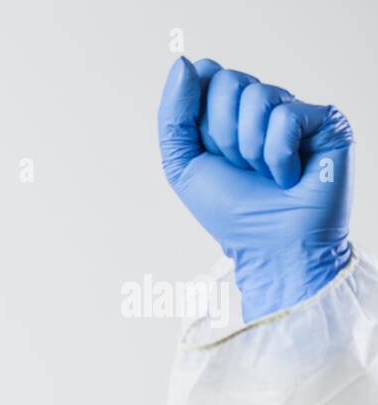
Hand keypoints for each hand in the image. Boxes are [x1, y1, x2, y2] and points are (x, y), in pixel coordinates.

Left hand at [157, 57, 352, 320]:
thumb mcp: (182, 164)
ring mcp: (294, 110)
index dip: (198, 115)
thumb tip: (183, 62)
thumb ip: (173, 114)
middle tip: (239, 167)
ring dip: (249, 148)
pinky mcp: (326, 120)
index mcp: (227, 111)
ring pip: (257, 95)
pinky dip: (277, 154)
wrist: (270, 247)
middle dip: (221, 134)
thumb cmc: (229, 211)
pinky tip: (288, 175)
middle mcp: (261, 106)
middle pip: (226, 81)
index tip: (208, 152)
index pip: (204, 75)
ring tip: (263, 173)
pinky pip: (287, 115)